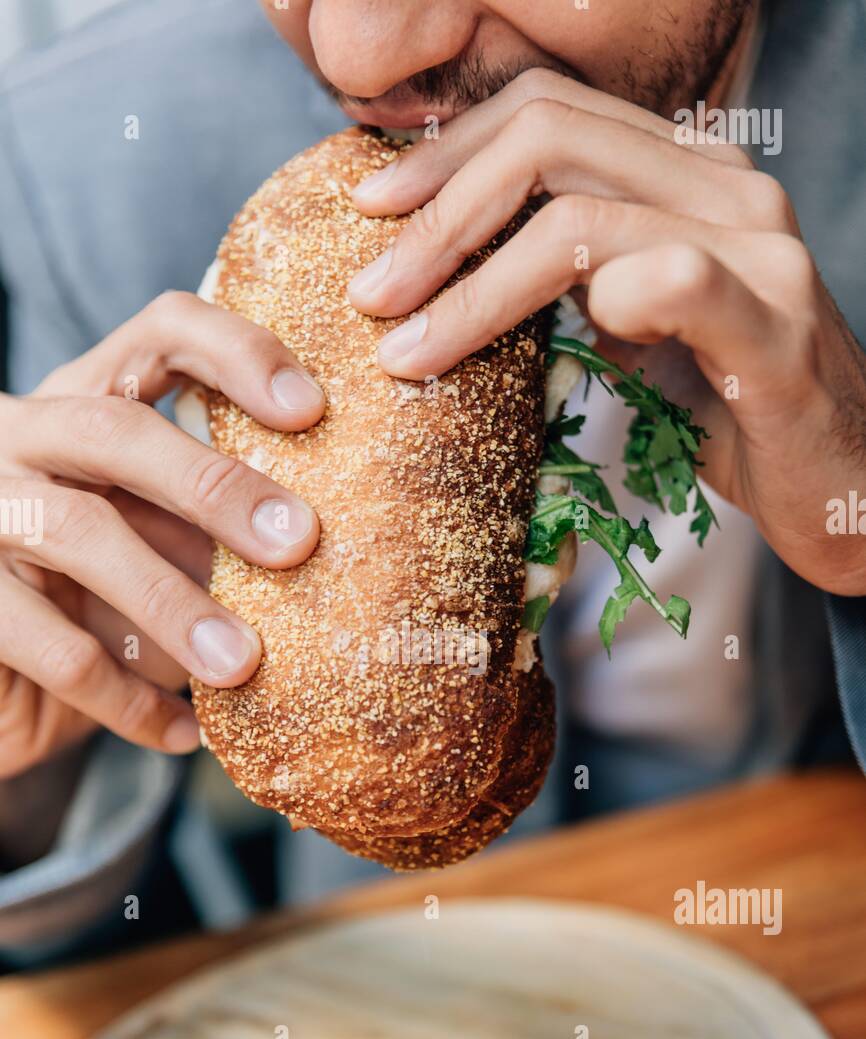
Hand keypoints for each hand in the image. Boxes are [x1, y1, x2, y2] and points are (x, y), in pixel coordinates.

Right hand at [0, 290, 323, 776]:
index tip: (312, 408)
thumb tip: (321, 545)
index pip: (161, 333)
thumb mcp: (165, 552)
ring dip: (171, 602)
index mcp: (90, 402)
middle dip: (214, 484)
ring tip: (243, 665)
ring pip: (75, 531)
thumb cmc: (100, 606)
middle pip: (115, 429)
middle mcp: (24, 436)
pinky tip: (183, 734)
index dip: (237, 352)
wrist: (0, 690)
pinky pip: (48, 645)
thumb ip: (217, 531)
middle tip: (298, 543)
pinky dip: (125, 698)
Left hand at [348, 69, 865, 596]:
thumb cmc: (728, 407)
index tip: (369, 208)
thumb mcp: (634, 323)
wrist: (839, 482)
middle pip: (548, 141)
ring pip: (583, 217)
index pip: (546, 112)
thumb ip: (568, 275)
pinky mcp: (776, 326)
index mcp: (684, 172)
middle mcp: (724, 185)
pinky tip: (558, 346)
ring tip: (408, 350)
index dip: (445, 152)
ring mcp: (757, 249)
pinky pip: (672, 279)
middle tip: (369, 292)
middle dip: (437, 216)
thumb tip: (449, 265)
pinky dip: (595, 302)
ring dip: (473, 285)